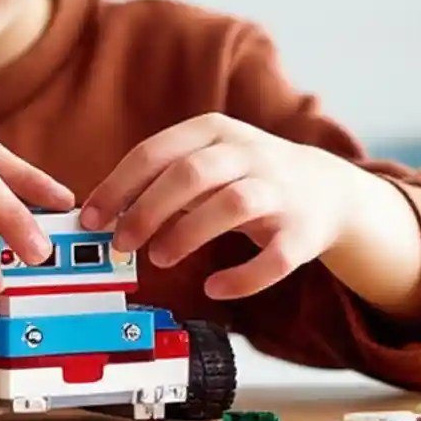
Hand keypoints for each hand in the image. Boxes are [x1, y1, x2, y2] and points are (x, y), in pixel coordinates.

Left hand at [79, 113, 358, 299]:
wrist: (329, 190)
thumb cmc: (249, 178)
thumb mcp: (207, 162)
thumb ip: (160, 181)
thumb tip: (104, 214)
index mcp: (215, 132)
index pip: (155, 152)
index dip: (118, 187)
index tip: (91, 218)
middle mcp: (249, 154)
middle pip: (190, 174)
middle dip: (147, 210)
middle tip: (121, 243)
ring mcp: (280, 191)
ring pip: (231, 205)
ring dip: (187, 234)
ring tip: (160, 258)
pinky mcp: (303, 232)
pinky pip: (274, 258)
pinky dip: (242, 278)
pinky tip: (215, 288)